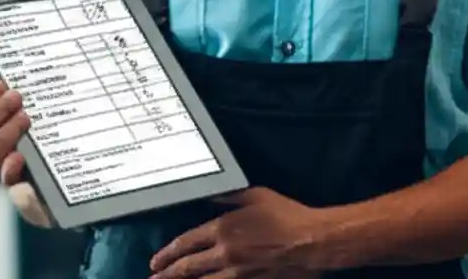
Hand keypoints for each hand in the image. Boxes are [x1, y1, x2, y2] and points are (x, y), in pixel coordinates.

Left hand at [149, 188, 326, 278]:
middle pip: (188, 269)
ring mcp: (237, 274)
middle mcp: (225, 254)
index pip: (186, 244)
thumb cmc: (286, 215)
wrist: (311, 241)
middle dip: (167, 275)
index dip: (168, 253)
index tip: (155, 261)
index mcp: (222, 229)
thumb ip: (227, 197)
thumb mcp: (254, 196)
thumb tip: (207, 196)